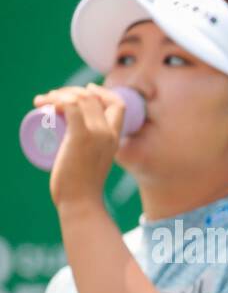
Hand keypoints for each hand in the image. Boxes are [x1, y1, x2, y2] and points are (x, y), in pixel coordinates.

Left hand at [32, 83, 126, 210]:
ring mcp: (97, 134)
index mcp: (115, 138)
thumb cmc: (83, 188)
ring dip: (58, 93)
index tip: (83, 92)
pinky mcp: (81, 136)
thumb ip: (92, 154)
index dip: (102, 92)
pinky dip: (57, 99)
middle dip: (69, 91)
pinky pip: (71, 106)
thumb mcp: (94, 162)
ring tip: (43, 102)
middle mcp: (109, 133)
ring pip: (80, 98)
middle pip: (93, 97)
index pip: (118, 104)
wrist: (81, 202)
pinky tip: (46, 102)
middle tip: (51, 100)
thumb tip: (78, 149)